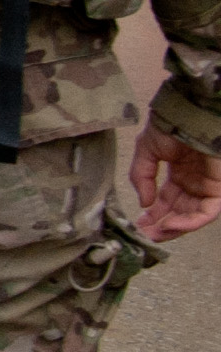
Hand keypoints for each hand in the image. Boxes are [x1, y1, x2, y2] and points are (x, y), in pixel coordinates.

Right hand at [135, 125, 220, 240]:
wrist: (188, 116)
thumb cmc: (170, 127)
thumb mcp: (146, 150)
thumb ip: (141, 176)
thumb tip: (144, 203)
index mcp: (178, 174)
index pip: (165, 201)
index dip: (152, 215)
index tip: (137, 225)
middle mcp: (192, 184)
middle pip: (178, 212)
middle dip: (161, 225)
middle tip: (144, 235)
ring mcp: (206, 188)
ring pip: (192, 216)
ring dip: (174, 228)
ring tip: (155, 234)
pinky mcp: (218, 189)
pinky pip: (207, 213)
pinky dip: (190, 222)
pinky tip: (171, 225)